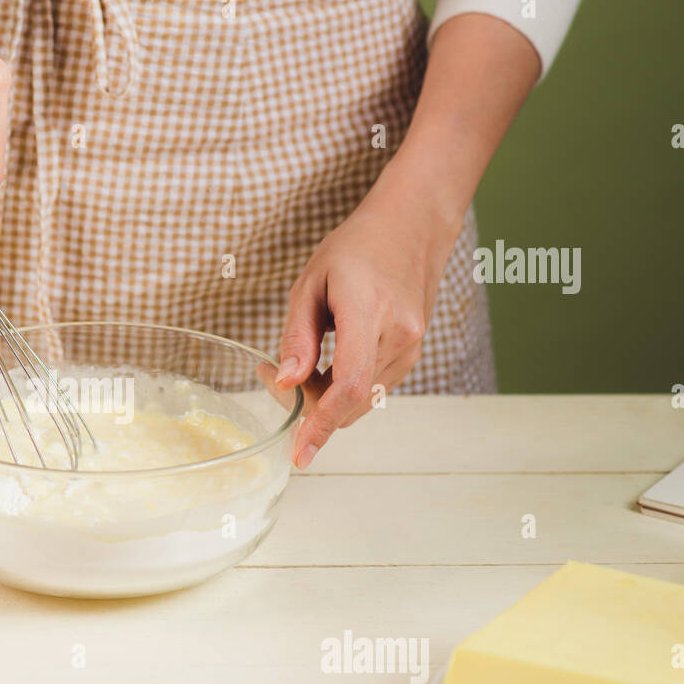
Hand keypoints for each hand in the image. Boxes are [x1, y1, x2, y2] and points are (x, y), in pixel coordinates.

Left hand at [275, 172, 460, 468]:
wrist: (410, 229)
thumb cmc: (355, 250)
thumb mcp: (310, 283)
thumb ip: (297, 336)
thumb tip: (285, 382)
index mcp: (369, 313)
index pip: (349, 386)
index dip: (322, 425)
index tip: (300, 454)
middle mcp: (399, 337)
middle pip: (349, 400)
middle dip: (308, 405)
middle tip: (271, 376)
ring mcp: (411, 348)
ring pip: (360, 400)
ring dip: (323, 396)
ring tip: (296, 362)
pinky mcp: (411, 354)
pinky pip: (371, 388)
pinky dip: (342, 388)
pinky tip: (322, 365)